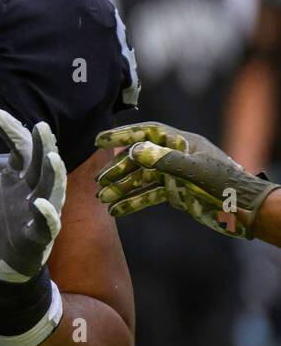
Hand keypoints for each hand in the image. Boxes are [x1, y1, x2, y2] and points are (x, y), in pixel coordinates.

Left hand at [0, 110, 66, 345]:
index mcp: (15, 178)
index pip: (21, 149)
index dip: (13, 131)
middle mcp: (29, 193)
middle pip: (42, 165)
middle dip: (44, 146)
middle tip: (41, 127)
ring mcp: (35, 216)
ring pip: (52, 193)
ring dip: (54, 176)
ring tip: (52, 157)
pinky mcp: (34, 241)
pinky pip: (45, 228)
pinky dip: (47, 217)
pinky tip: (41, 205)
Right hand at [94, 121, 277, 239]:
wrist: (247, 211)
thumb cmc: (225, 186)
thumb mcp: (195, 171)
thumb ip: (164, 160)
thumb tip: (134, 150)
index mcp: (181, 143)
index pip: (146, 133)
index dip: (122, 135)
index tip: (99, 141)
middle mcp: (175, 156)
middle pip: (139, 159)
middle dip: (118, 169)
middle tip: (99, 180)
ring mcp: (174, 175)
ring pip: (141, 179)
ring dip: (122, 188)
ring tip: (103, 197)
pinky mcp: (176, 193)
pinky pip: (149, 196)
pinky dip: (133, 202)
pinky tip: (117, 210)